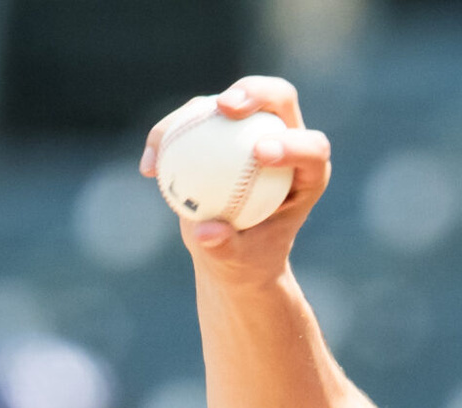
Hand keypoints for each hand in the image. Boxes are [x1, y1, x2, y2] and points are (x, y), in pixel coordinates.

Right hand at [140, 77, 332, 279]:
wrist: (229, 251)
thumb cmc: (245, 259)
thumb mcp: (237, 262)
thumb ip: (226, 248)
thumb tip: (208, 232)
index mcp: (308, 174)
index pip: (312, 149)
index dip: (294, 143)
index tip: (261, 154)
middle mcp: (285, 140)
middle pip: (279, 99)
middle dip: (256, 93)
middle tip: (225, 107)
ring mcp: (251, 128)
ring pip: (227, 101)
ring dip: (196, 111)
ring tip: (165, 142)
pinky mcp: (218, 127)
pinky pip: (191, 119)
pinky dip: (167, 137)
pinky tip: (149, 166)